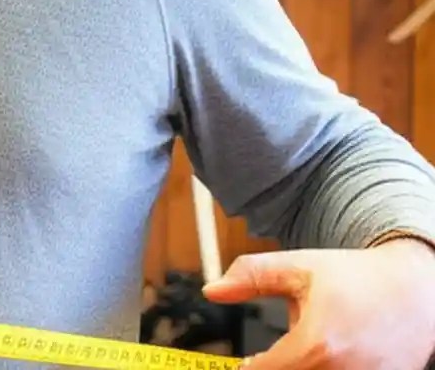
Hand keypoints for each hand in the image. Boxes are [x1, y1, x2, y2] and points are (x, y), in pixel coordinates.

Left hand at [202, 240, 434, 368]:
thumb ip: (251, 277)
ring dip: (306, 369)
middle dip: (280, 367)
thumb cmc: (357, 277)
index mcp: (317, 344)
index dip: (250, 367)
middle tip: (279, 356)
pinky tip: (338, 356)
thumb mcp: (299, 267)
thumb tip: (212, 290)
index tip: (250, 361)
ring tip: (314, 350)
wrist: (417, 286)